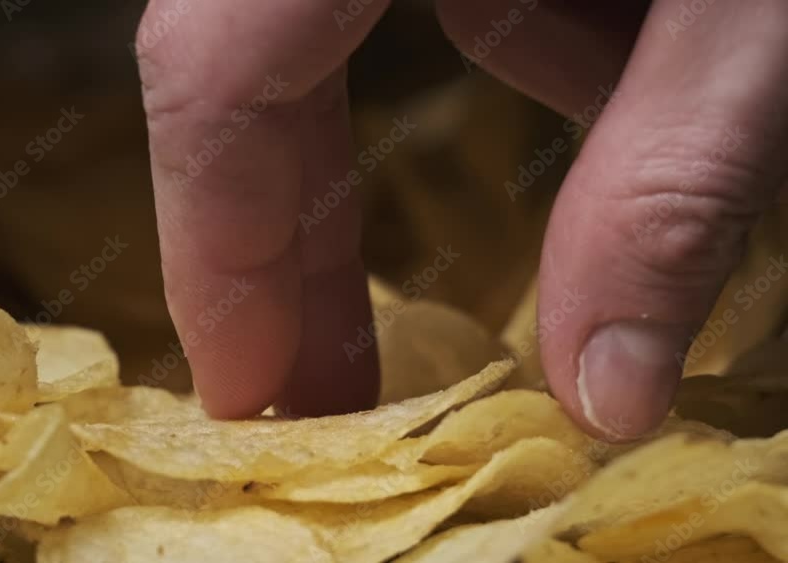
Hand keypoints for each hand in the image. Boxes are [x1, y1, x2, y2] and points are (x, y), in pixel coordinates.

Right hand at [136, 0, 787, 438]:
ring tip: (564, 215)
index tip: (247, 394)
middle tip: (325, 384)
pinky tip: (624, 51)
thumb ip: (671, 182)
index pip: (214, 67)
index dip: (211, 249)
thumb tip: (605, 393)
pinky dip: (524, 31)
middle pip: (241, 58)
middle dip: (291, 232)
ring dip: (437, 137)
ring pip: (339, 18)